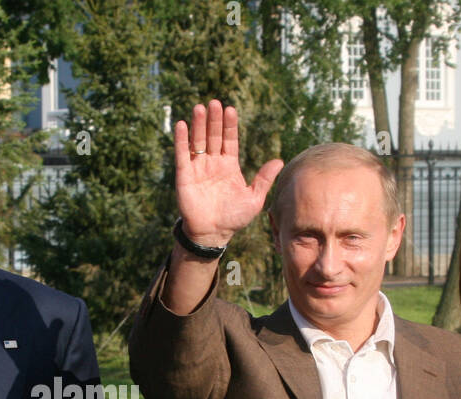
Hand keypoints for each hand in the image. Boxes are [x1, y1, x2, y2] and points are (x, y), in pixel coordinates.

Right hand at [173, 100, 282, 246]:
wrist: (213, 234)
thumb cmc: (234, 218)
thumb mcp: (254, 198)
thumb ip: (264, 179)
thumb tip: (279, 160)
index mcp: (229, 166)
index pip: (229, 140)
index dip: (229, 125)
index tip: (230, 109)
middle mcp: (213, 163)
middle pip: (213, 136)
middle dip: (214, 120)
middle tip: (215, 103)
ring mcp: (198, 168)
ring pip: (198, 142)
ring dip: (198, 125)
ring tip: (200, 108)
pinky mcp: (184, 176)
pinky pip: (182, 155)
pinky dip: (181, 140)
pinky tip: (182, 125)